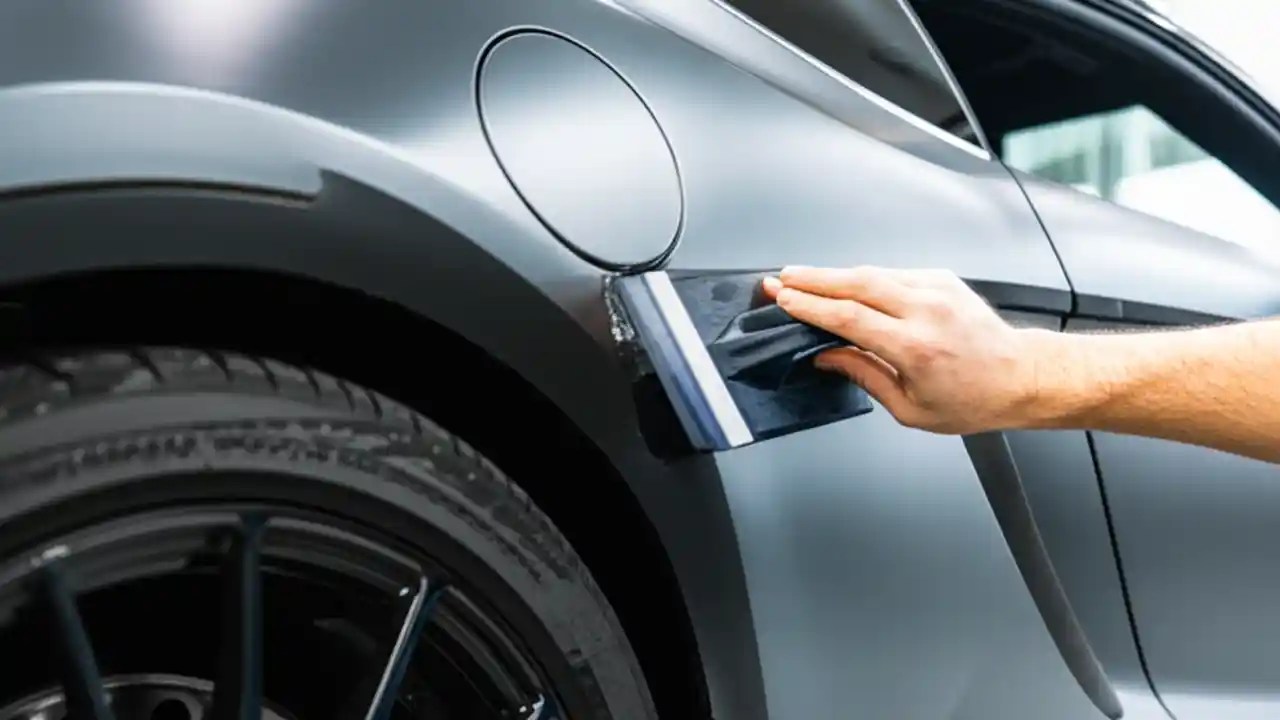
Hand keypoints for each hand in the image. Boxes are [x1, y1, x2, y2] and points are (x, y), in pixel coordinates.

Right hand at [763, 266, 1053, 433]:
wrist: (1019, 376)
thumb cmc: (972, 399)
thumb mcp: (910, 409)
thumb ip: (864, 375)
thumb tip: (827, 355)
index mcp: (916, 347)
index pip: (850, 317)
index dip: (811, 306)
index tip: (784, 300)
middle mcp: (927, 311)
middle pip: (856, 283)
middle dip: (813, 279)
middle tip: (781, 279)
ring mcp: (937, 289)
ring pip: (873, 272)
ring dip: (833, 273)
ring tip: (802, 277)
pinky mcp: (942, 278)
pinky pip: (892, 272)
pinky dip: (863, 276)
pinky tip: (843, 281)